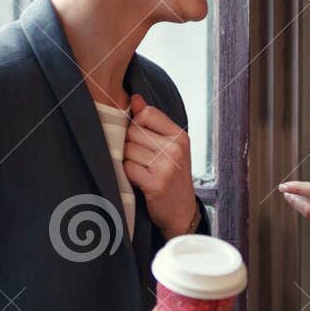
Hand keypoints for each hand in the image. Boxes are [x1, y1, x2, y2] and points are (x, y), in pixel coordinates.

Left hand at [125, 95, 198, 237]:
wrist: (181, 212)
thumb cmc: (172, 176)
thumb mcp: (169, 147)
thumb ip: (151, 122)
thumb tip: (135, 98)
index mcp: (180, 136)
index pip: (147, 113)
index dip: (137, 123)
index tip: (140, 137)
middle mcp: (175, 149)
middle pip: (133, 132)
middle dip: (130, 145)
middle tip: (142, 159)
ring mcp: (166, 167)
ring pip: (128, 150)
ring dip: (128, 161)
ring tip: (141, 170)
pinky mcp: (156, 183)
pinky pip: (128, 168)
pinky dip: (128, 174)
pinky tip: (139, 180)